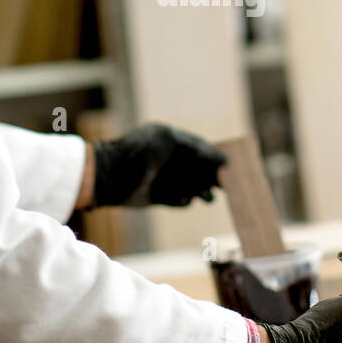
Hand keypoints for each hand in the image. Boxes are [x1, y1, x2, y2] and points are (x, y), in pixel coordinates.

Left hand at [89, 123, 226, 208]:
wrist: (111, 175)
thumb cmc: (139, 151)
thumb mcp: (171, 141)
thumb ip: (199, 148)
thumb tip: (224, 159)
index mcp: (172, 142)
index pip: (200, 149)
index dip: (215, 157)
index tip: (231, 166)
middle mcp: (169, 161)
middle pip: (199, 170)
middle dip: (211, 177)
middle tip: (225, 185)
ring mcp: (164, 180)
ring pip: (192, 187)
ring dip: (201, 191)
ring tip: (207, 197)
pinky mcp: (159, 198)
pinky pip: (179, 201)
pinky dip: (184, 202)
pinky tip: (185, 200)